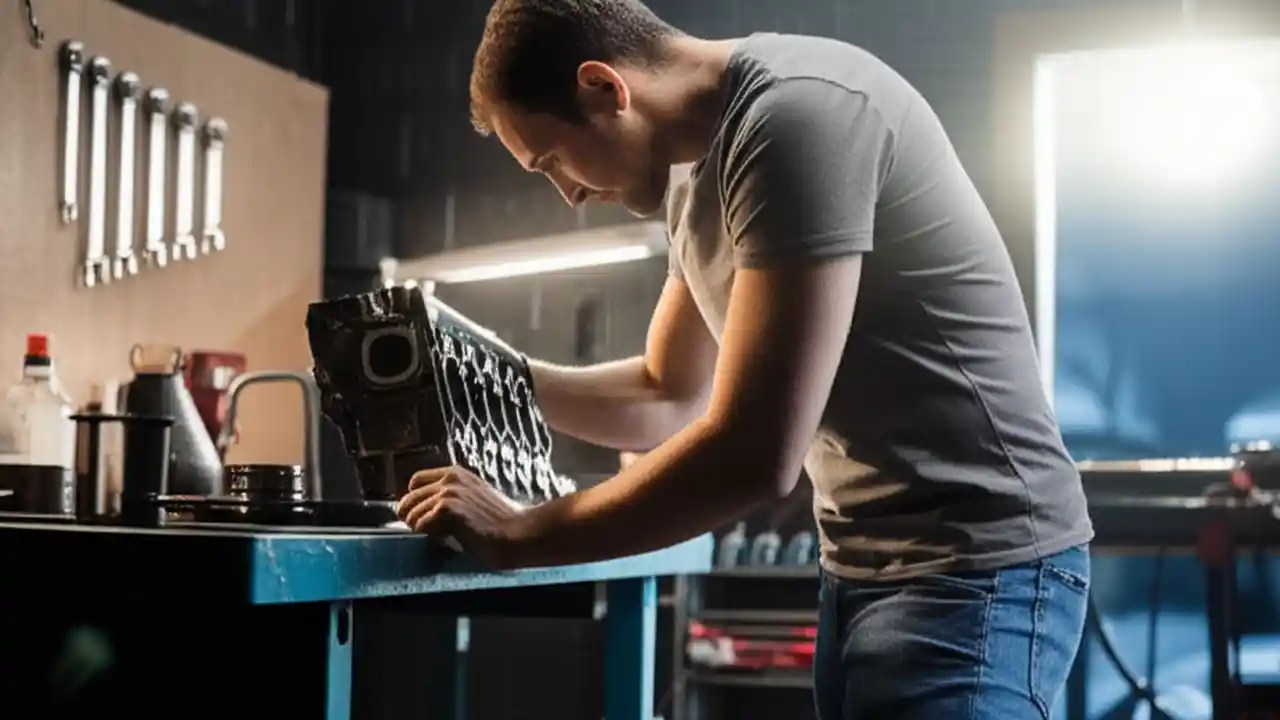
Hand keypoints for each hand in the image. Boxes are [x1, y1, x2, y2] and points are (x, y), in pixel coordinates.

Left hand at [395, 466, 526, 568]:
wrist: (519, 534)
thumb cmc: (501, 524)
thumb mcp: (474, 498)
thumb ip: (452, 497)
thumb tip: (424, 511)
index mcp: (456, 474)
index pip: (415, 481)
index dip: (416, 501)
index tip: (423, 516)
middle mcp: (450, 479)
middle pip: (408, 499)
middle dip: (414, 518)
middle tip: (431, 532)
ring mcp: (448, 492)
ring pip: (412, 515)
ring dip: (423, 530)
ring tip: (445, 536)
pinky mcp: (447, 509)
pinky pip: (420, 526)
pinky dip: (431, 537)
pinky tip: (450, 539)